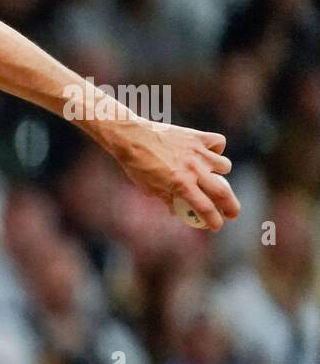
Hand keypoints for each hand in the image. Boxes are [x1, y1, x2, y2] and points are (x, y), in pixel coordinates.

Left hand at [106, 119, 240, 230]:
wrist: (131, 137)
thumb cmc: (137, 165)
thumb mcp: (150, 188)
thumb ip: (168, 199)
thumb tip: (179, 211)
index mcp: (181, 184)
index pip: (204, 207)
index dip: (213, 220)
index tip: (216, 226)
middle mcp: (193, 169)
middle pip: (223, 192)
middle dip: (232, 207)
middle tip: (232, 214)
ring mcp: (198, 152)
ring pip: (224, 166)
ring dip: (222, 174)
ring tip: (214, 176)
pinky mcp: (198, 137)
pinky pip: (218, 143)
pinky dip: (217, 148)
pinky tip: (208, 152)